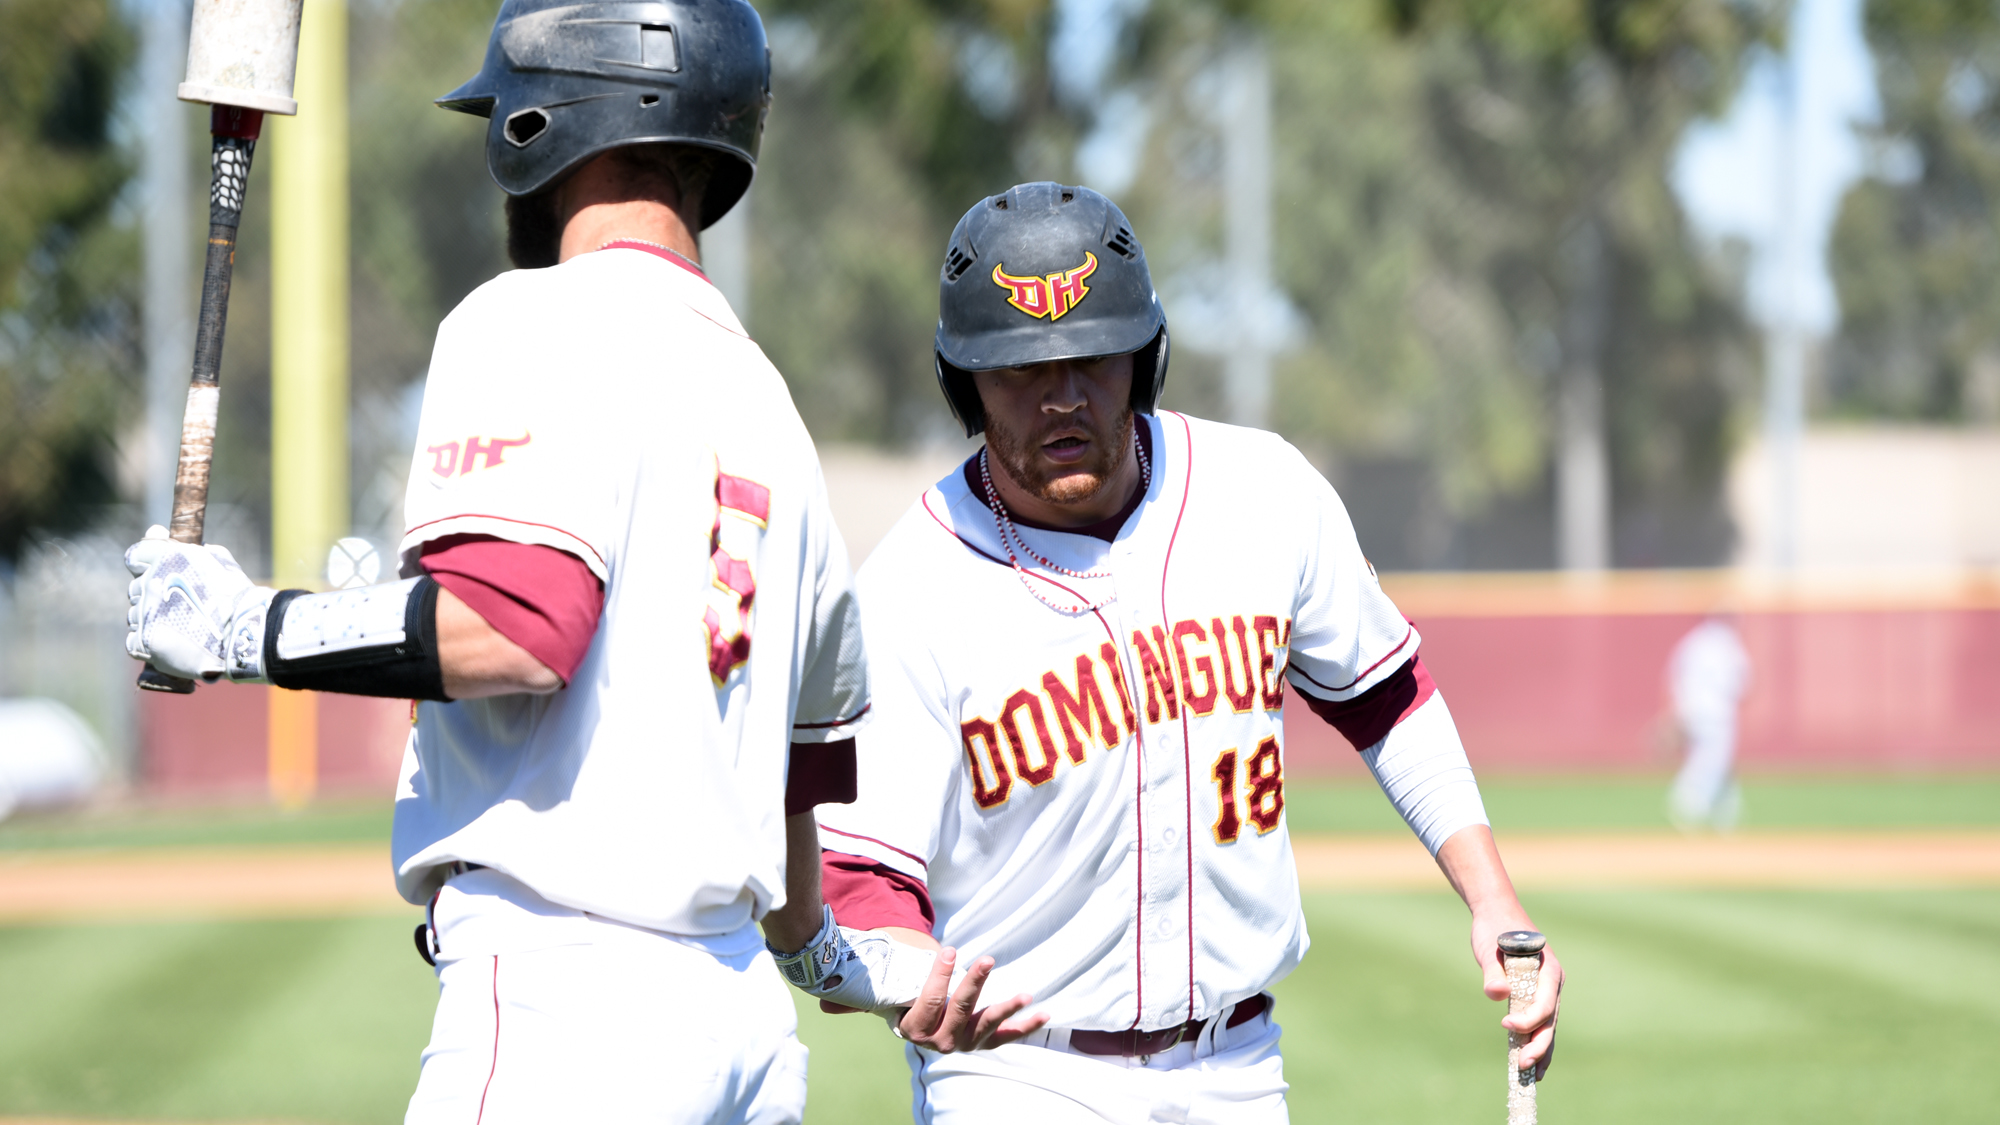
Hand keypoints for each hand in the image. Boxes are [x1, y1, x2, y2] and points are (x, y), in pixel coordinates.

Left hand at [125, 525, 272, 682]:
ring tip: (182, 628)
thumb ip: (185, 545)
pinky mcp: (143, 641)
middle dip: (154, 595)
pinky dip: (148, 642)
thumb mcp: (218, 559)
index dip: (146, 565)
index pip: (135, 556)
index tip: (161, 574)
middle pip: (137, 588)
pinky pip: (134, 640)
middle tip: (182, 607)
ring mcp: (144, 614)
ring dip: (152, 620)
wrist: (243, 635)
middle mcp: (149, 583)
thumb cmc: (236, 596)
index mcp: (164, 558)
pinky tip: (172, 643)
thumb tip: (155, 530)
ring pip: (136, 615)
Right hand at [886, 947, 1047, 1052]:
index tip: (950, 949)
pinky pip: (1006, 1036)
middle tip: (988, 960)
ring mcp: (965, 1044)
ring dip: (1007, 1008)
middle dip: (974, 984)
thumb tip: (904, 961)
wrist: (919, 1027)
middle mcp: (941, 1042)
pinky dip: (1025, 1026)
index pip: (929, 1002)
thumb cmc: (909, 999)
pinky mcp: (983, 1043)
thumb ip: (905, 976)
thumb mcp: (900, 990)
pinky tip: (1044, 1015)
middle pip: (960, 1010)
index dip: (939, 976)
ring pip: (986, 1024)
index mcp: (916, 1029)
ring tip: (1025, 995)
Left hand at [1471, 911, 1562, 1079]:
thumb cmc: (1494, 928)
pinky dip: (1537, 1040)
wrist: (1497, 912)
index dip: (1528, 1020)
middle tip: (1524, 1067)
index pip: (1544, 1003)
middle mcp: (1552, 982)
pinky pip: (1541, 1022)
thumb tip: (1496, 994)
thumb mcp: (1490, 947)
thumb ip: (1493, 971)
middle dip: (1538, 1045)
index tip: (1506, 1025)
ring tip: (1533, 1075)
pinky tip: (1532, 1060)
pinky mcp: (1537, 994)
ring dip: (1540, 1049)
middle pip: (1550, 1020)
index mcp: (1548, 969)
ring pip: (1548, 1025)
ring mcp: (1547, 990)